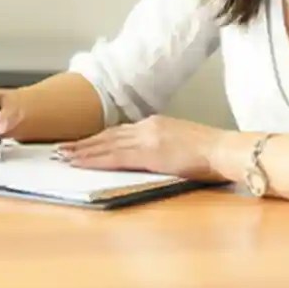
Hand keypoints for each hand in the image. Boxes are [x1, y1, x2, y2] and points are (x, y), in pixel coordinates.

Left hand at [58, 115, 225, 179]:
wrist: (226, 150)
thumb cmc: (212, 154)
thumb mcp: (182, 143)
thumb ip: (162, 146)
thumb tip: (150, 156)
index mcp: (156, 125)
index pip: (120, 131)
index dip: (98, 138)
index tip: (82, 143)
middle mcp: (147, 127)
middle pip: (108, 135)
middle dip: (84, 143)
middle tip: (61, 149)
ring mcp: (147, 138)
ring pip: (106, 144)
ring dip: (83, 151)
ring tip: (64, 156)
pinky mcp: (148, 153)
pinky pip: (114, 156)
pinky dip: (94, 159)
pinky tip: (80, 163)